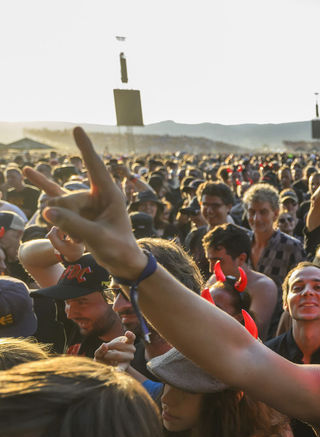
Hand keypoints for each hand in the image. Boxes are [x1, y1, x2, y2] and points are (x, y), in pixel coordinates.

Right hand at [25, 128, 146, 278]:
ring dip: (64, 225)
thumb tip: (46, 210)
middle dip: (67, 218)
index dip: (85, 147)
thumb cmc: (118, 249)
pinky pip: (56, 207)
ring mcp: (87, 203)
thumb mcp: (97, 238)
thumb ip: (72, 224)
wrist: (123, 263)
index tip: (77, 128)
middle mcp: (98, 195)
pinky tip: (34, 183)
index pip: (95, 167)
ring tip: (79, 240)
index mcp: (110, 194)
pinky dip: (54, 213)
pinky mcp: (78, 213)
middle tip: (79, 238)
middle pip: (67, 199)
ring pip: (59, 207)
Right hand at [94, 331, 135, 370]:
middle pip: (117, 355)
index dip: (120, 369)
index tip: (118, 371)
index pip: (122, 368)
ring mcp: (131, 349)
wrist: (113, 348)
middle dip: (108, 353)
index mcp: (123, 365)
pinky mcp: (130, 341)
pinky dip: (129, 335)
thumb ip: (100, 352)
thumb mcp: (99, 356)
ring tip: (108, 347)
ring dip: (110, 345)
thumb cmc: (105, 355)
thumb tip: (104, 345)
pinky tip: (127, 333)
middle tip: (104, 353)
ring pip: (118, 345)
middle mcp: (129, 358)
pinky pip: (132, 337)